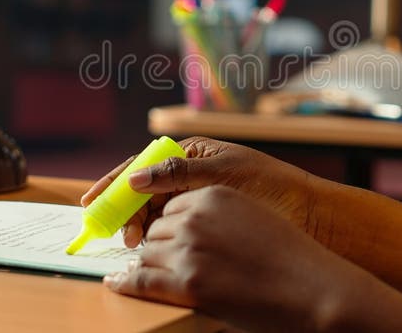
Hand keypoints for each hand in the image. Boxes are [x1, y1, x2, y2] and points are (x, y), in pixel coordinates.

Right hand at [81, 137, 317, 247]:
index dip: (115, 182)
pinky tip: (150, 247)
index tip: (92, 200)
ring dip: (139, 225)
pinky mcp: (204, 222)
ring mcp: (196, 199)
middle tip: (118, 232)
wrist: (309, 214)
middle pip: (143, 190)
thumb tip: (136, 179)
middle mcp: (190, 174)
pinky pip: (170, 226)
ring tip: (136, 242)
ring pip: (153, 211)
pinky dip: (156, 236)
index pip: (144, 164)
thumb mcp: (223, 174)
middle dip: (125, 209)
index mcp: (194, 153)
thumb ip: (179, 174)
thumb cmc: (272, 186)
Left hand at [104, 186, 374, 330]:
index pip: (169, 203)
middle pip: (156, 228)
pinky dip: (126, 282)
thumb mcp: (250, 216)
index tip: (151, 228)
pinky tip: (117, 282)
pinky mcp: (188, 283)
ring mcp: (190, 250)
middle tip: (162, 258)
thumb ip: (217, 213)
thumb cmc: (289, 256)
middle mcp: (197, 217)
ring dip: (150, 264)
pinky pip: (142, 279)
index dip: (162, 220)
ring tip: (153, 273)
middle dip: (157, 244)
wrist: (313, 288)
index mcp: (213, 195)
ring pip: (148, 252)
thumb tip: (183, 222)